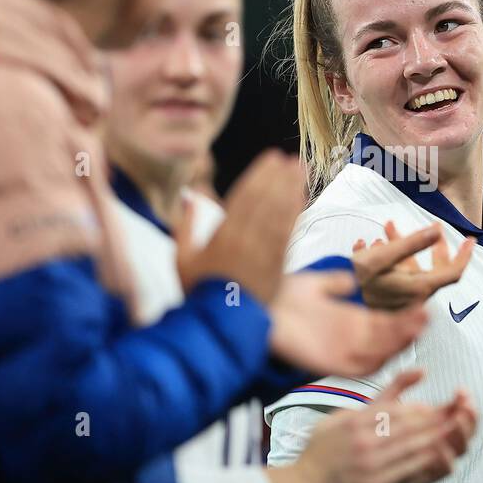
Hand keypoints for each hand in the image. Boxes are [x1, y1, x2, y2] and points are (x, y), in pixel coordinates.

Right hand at [175, 149, 304, 302]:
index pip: (244, 197)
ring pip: (279, 215)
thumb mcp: (181, 259)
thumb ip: (185, 226)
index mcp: (221, 236)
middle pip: (265, 201)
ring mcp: (262, 254)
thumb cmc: (198, 291)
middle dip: (278, 177)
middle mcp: (244, 241)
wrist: (219, 325)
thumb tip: (192, 195)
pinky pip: (287, 235)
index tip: (271, 157)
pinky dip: (295, 214)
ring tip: (300, 171)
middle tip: (290, 159)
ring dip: (291, 190)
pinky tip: (301, 199)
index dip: (260, 175)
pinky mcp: (276, 268)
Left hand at [268, 271, 426, 377]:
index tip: (421, 306)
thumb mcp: (315, 285)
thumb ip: (335, 282)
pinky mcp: (327, 363)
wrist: (254, 310)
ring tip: (418, 326)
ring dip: (398, 342)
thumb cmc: (279, 298)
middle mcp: (347, 339)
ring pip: (378, 352)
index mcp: (347, 322)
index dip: (403, 317)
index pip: (383, 323)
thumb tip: (350, 277)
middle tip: (426, 316)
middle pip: (386, 338)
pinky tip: (392, 349)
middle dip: (407, 328)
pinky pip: (358, 367)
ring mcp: (339, 352)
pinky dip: (377, 359)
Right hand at [271, 370, 478, 482]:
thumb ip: (382, 396)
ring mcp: (370, 461)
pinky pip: (407, 471)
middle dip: (441, 419)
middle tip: (462, 414)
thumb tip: (420, 372)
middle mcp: (365, 437)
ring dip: (440, 437)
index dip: (429, 406)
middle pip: (412, 425)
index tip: (449, 404)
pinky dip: (428, 463)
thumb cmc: (324, 448)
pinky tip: (444, 457)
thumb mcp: (346, 413)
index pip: (401, 408)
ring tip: (459, 431)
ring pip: (413, 446)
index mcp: (358, 418)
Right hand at [352, 220, 474, 309]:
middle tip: (431, 226)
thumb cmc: (353, 282)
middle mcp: (413, 299)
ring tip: (386, 229)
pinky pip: (396, 277)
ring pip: (410, 270)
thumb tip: (438, 230)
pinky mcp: (388, 302)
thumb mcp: (382, 257)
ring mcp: (401, 303)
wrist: (329, 308)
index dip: (464, 255)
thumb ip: (412, 243)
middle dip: (428, 245)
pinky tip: (368, 247)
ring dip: (401, 248)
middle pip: (432, 270)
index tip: (471, 239)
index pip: (453, 273)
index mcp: (418, 289)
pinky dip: (388, 260)